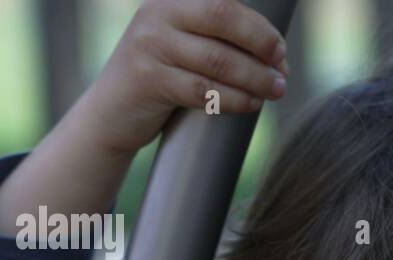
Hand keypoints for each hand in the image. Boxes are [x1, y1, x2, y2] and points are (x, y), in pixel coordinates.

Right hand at [82, 0, 289, 156]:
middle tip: (282, 72)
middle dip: (262, 45)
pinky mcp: (147, 79)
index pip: (225, 3)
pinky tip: (251, 104)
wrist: (109, 115)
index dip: (260, 27)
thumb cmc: (160, 82)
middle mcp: (157, 14)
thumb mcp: (181, 48)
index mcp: (171, 1)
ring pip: (218, 59)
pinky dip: (234, 98)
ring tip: (275, 91)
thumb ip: (216, 41)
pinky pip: (203, 89)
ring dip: (255, 78)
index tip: (280, 51)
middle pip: (224, 18)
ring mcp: (149, 45)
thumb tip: (278, 58)